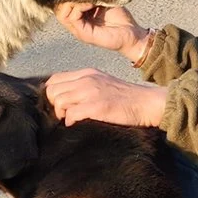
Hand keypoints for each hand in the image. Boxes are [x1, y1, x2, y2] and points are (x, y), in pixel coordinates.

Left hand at [45, 68, 166, 129]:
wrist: (145, 103)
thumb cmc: (125, 97)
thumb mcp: (101, 83)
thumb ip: (83, 86)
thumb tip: (63, 99)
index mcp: (86, 73)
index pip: (54, 79)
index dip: (52, 94)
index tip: (60, 105)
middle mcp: (86, 79)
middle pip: (52, 91)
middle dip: (54, 105)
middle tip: (64, 115)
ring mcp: (91, 92)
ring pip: (58, 101)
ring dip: (61, 114)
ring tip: (71, 119)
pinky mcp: (96, 106)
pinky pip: (71, 114)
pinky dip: (71, 121)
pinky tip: (78, 124)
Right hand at [56, 1, 151, 60]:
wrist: (132, 33)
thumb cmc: (120, 18)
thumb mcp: (103, 0)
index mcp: (79, 16)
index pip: (61, 4)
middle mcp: (76, 24)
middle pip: (58, 9)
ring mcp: (79, 30)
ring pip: (62, 14)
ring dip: (73, 1)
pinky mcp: (84, 35)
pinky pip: (73, 18)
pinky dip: (79, 7)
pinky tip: (90, 3)